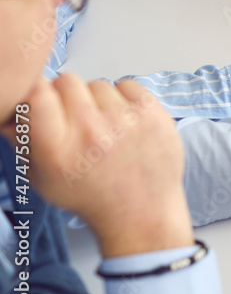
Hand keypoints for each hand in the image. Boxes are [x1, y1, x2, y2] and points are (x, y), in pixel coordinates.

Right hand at [4, 75, 193, 257]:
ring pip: (97, 83)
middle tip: (75, 119)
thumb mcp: (42, 178)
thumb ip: (22, 140)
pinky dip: (123, 98)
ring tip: (104, 128)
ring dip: (96, 100)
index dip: (36, 92)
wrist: (141, 211)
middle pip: (67, 81)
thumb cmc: (91, 196)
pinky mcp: (153, 113)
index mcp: (59, 149)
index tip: (42, 101)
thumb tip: (9, 108)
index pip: (37, 92)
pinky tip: (124, 122)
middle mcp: (91, 131)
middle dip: (66, 96)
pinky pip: (127, 84)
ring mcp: (126, 120)